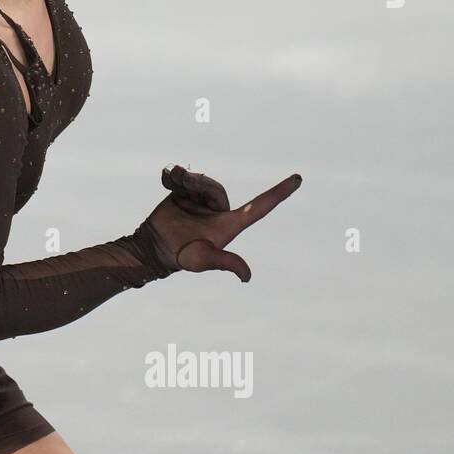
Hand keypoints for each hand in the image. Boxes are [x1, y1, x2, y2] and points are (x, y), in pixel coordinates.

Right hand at [142, 164, 301, 281]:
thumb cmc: (182, 256)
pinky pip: (186, 178)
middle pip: (217, 188)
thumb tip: (247, 277)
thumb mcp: (204, 259)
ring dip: (186, 178)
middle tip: (182, 186)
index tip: (298, 179)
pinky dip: (176, 176)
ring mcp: (201, 201)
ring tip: (173, 179)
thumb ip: (226, 262)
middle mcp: (218, 211)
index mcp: (231, 223)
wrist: (154, 247)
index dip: (280, 193)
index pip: (261, 206)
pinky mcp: (185, 194)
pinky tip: (166, 177)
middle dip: (200, 185)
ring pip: (201, 181)